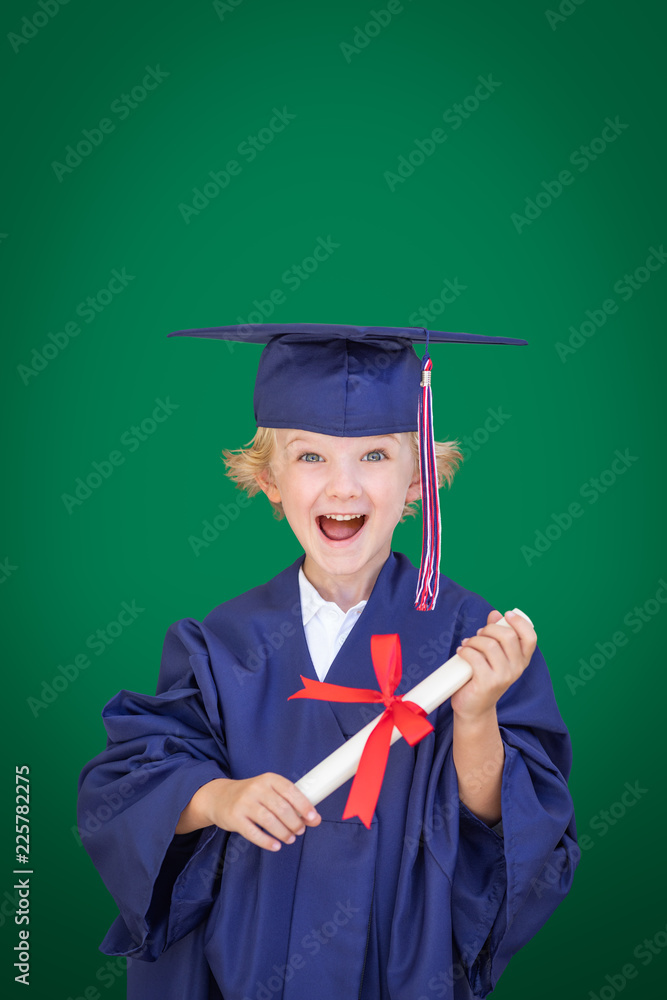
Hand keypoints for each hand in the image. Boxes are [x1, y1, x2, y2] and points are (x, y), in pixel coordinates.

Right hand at [180, 773, 320, 851]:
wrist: (219, 797)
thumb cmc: (252, 795)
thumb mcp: (269, 790)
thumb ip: (289, 802)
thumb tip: (313, 818)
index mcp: (269, 779)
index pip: (290, 791)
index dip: (304, 805)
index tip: (313, 818)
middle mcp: (257, 788)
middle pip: (281, 808)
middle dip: (295, 823)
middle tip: (300, 831)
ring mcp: (244, 803)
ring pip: (269, 821)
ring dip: (283, 833)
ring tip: (290, 838)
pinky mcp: (235, 818)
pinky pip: (254, 833)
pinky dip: (267, 841)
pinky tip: (276, 846)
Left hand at [450, 609, 536, 722]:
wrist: (474, 708)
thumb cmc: (482, 677)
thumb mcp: (492, 655)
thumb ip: (495, 634)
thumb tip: (495, 614)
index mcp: (522, 660)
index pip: (530, 637)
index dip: (520, 622)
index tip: (506, 615)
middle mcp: (517, 668)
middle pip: (508, 636)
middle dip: (489, 629)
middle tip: (478, 633)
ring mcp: (504, 677)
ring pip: (490, 645)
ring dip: (474, 640)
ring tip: (467, 645)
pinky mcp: (488, 683)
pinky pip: (475, 658)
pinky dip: (465, 651)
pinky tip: (461, 652)